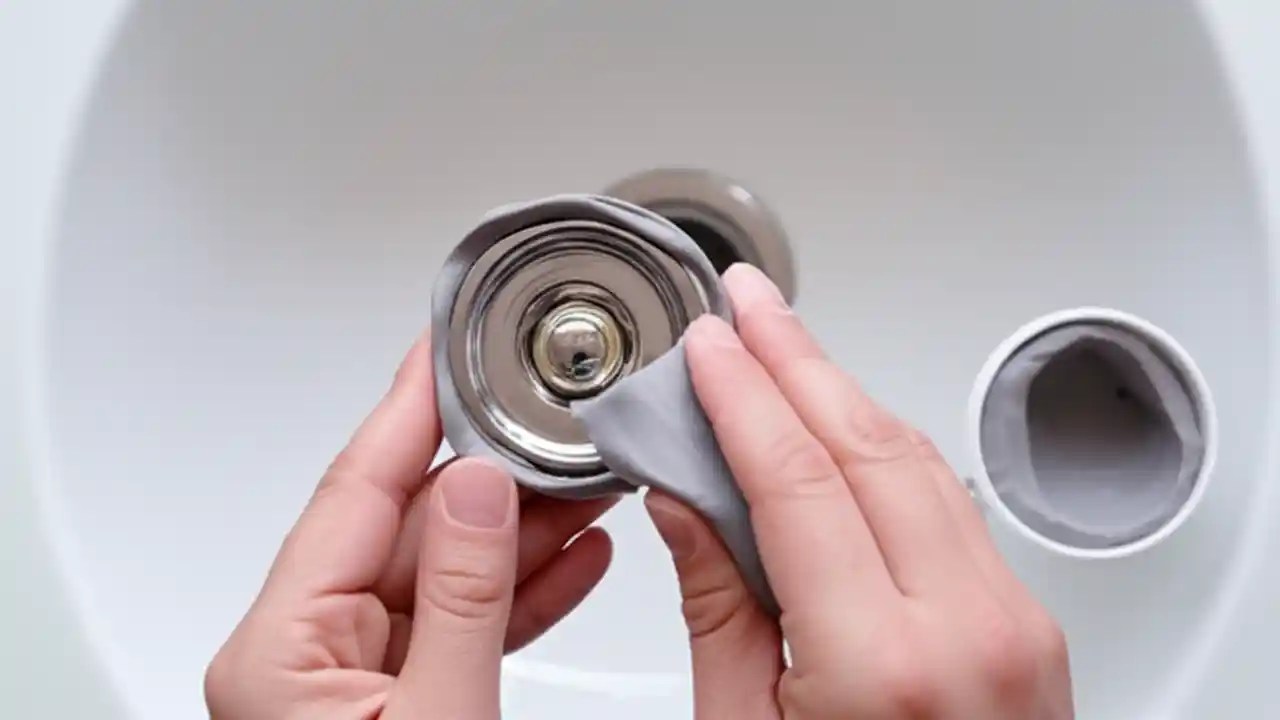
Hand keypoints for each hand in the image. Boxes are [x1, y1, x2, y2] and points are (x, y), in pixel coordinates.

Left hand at [205, 334, 617, 719]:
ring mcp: (352, 678)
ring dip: (523, 534)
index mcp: (279, 651)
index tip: (443, 344)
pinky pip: (462, 624)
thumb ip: (462, 601)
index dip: (407, 409)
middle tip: (560, 429)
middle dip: (498, 479)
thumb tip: (480, 488)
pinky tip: (574, 557)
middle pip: (407, 526)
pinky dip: (520, 594)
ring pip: (445, 572)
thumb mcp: (439, 717)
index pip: (353, 493)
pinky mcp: (400, 699)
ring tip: (589, 489)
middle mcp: (304, 654)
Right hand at [645, 264, 1074, 718]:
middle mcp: (968, 630)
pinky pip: (948, 503)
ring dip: (844, 390)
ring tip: (782, 345)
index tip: (705, 344)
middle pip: (870, 444)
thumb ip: (718, 606)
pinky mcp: (1027, 622)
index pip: (798, 479)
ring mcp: (1013, 622)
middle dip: (797, 356)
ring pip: (919, 460)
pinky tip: (842, 420)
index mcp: (884, 667)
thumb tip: (683, 499)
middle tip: (744, 301)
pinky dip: (886, 447)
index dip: (743, 395)